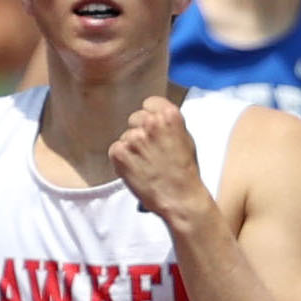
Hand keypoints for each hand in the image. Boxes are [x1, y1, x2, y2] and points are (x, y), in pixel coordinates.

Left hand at [110, 96, 209, 230]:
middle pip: (135, 118)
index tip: (153, 128)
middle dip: (140, 131)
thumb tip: (156, 116)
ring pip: (125, 136)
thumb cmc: (185, 171)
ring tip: (145, 164)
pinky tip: (136, 169)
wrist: (179, 197)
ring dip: (131, 147)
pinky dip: (122, 159)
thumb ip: (168, 123)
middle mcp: (150, 122)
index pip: (149, 103)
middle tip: (149, 151)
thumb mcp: (185, 138)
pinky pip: (115, 149)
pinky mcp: (119, 153)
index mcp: (169, 114)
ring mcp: (133, 137)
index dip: (151, 116)